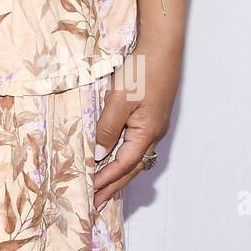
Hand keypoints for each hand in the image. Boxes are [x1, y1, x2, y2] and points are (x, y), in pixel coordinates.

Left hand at [93, 45, 180, 208]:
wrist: (161, 47)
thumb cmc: (142, 71)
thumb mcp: (120, 100)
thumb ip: (108, 128)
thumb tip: (98, 155)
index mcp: (146, 133)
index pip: (123, 165)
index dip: (106, 180)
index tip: (90, 194)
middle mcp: (153, 133)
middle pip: (131, 168)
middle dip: (113, 185)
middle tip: (96, 202)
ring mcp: (153, 124)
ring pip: (134, 157)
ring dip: (118, 173)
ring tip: (103, 187)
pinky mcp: (150, 115)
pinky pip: (135, 144)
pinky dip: (123, 156)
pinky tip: (114, 156)